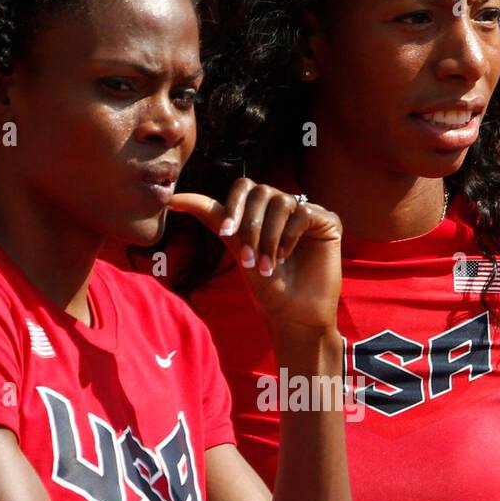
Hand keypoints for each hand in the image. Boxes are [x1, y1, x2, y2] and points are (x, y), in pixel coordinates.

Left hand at [169, 182, 341, 330]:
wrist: (293, 313)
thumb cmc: (266, 286)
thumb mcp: (235, 246)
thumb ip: (211, 216)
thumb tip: (171, 198)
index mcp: (263, 210)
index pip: (244, 187)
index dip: (233, 206)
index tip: (226, 233)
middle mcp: (285, 207)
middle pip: (261, 192)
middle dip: (251, 226)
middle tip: (249, 259)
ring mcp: (307, 212)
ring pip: (281, 202)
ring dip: (269, 236)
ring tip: (268, 264)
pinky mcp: (327, 221)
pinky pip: (303, 213)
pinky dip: (289, 236)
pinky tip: (288, 256)